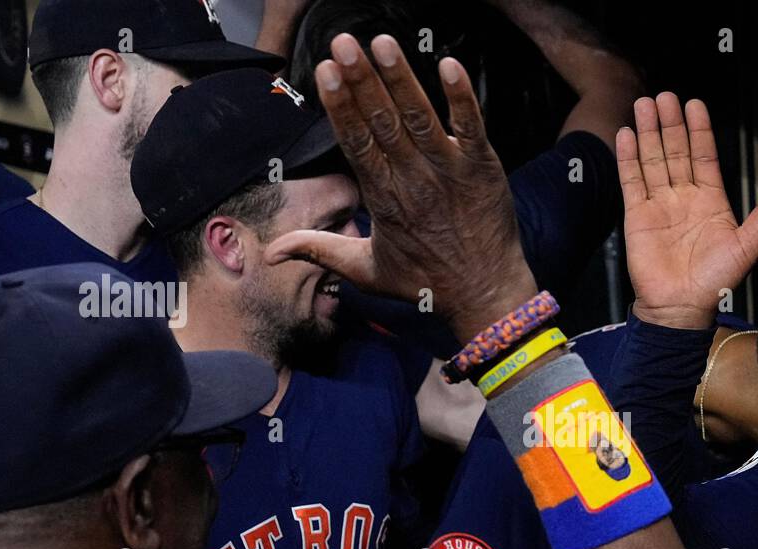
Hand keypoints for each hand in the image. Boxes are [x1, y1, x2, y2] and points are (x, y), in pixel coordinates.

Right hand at [265, 34, 536, 342]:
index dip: (340, 107)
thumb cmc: (426, 282)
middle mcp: (413, 180)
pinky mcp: (483, 168)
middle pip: (382, 123)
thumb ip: (319, 249)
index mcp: (382, 197)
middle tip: (343, 44)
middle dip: (362, 82)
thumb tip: (271, 252)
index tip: (324, 72)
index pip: (356, 143)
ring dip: (401, 79)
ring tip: (382, 44)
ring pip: (420, 118)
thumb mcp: (365, 271)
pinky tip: (450, 65)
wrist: (486, 295)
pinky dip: (462, 98)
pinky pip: (472, 127)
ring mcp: (449, 171)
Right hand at [618, 94, 757, 328]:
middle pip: (676, 152)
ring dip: (648, 133)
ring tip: (643, 105)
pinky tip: (626, 135)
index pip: (704, 156)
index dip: (699, 130)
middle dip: (671, 124)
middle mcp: (684, 197)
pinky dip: (628, 158)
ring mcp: (659, 205)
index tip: (695, 105)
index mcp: (711, 200)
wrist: (680, 307)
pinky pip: (632, 181)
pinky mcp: (637, 216)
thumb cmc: (715, 282)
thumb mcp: (747, 246)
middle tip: (664, 96)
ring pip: (653, 160)